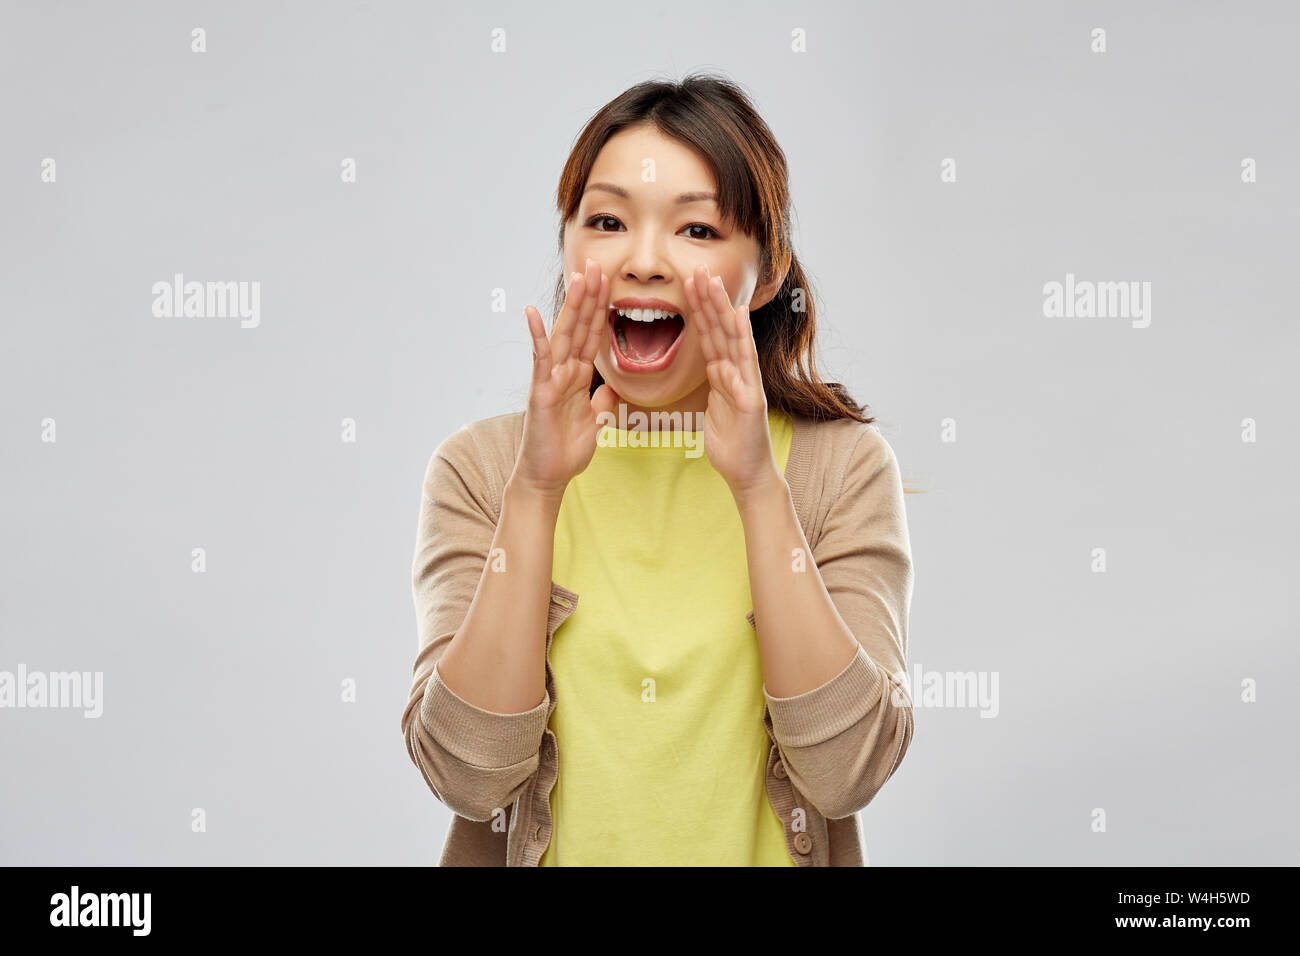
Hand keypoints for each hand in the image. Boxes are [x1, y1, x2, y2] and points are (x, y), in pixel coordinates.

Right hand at [513, 258, 619, 499]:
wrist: (547, 476)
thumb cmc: (566, 450)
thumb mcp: (596, 421)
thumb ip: (602, 400)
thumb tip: (614, 388)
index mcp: (577, 376)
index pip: (592, 335)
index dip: (601, 309)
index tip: (610, 282)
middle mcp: (562, 372)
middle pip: (579, 327)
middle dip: (589, 297)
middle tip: (597, 264)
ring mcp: (549, 379)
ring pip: (563, 336)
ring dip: (571, 306)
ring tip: (578, 278)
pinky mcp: (539, 393)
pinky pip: (538, 361)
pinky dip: (536, 337)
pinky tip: (532, 314)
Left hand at [683, 264, 780, 494]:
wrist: (748, 474)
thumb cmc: (729, 446)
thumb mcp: (711, 412)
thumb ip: (710, 389)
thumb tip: (707, 374)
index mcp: (723, 376)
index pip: (709, 336)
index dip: (698, 310)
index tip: (687, 284)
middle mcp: (737, 373)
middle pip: (720, 329)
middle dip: (708, 299)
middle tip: (697, 269)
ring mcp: (746, 382)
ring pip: (731, 338)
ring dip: (720, 308)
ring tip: (711, 282)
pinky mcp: (751, 398)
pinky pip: (745, 363)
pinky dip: (742, 338)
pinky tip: (739, 315)